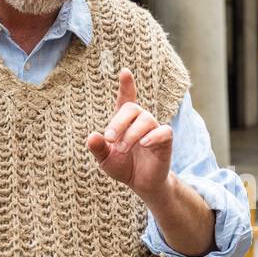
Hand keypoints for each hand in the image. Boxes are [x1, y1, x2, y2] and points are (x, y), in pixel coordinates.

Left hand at [86, 68, 172, 198]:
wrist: (141, 184)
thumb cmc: (124, 167)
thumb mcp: (105, 160)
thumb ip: (98, 148)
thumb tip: (92, 136)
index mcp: (125, 121)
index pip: (126, 99)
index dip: (126, 85)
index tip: (125, 72)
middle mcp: (140, 121)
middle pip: (132, 108)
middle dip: (119, 122)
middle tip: (110, 138)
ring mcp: (154, 130)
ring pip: (146, 119)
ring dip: (131, 134)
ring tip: (122, 149)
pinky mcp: (165, 141)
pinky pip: (164, 131)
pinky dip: (153, 136)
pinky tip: (144, 144)